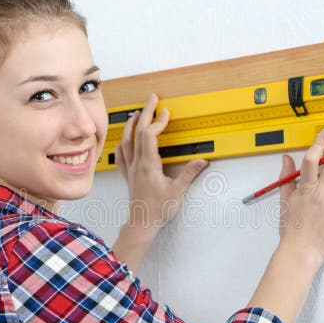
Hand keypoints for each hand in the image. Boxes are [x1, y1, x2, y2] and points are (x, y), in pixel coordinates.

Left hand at [115, 93, 208, 230]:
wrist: (142, 224)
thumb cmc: (158, 210)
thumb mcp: (177, 192)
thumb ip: (189, 174)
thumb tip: (202, 161)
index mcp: (148, 165)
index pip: (149, 136)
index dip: (157, 122)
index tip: (166, 113)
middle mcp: (137, 164)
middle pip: (137, 132)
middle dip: (145, 113)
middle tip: (152, 99)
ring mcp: (131, 169)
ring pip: (126, 141)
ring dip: (132, 124)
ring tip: (138, 113)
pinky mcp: (128, 175)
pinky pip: (121, 155)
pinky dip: (122, 143)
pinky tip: (124, 139)